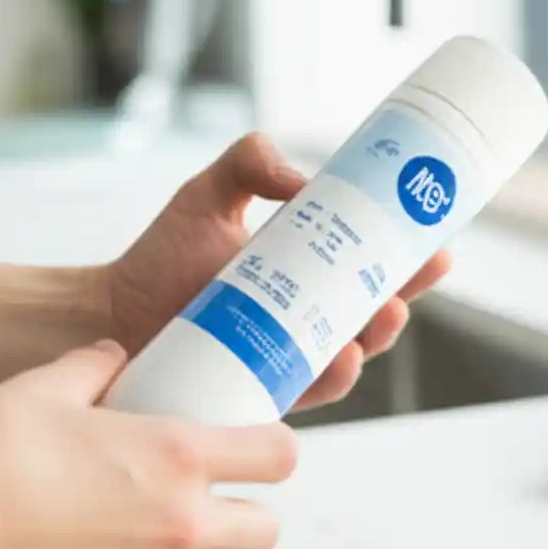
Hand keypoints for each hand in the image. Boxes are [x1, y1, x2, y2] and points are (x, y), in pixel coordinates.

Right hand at [0, 341, 295, 548]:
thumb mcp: (47, 387)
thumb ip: (93, 367)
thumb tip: (110, 355)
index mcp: (177, 457)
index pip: (280, 456)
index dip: (275, 445)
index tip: (256, 436)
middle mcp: (177, 521)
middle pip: (266, 529)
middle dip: (252, 508)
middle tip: (219, 485)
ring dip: (204, 537)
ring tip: (160, 512)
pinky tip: (119, 534)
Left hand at [106, 133, 451, 409]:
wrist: (110, 315)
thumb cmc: (162, 256)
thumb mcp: (210, 191)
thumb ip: (251, 161)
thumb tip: (302, 176)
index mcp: (308, 266)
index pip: (373, 258)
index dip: (411, 248)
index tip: (437, 235)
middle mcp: (309, 311)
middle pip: (377, 303)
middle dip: (409, 289)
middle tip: (426, 267)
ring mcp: (292, 351)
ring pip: (356, 348)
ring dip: (380, 333)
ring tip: (387, 312)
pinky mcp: (267, 387)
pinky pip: (311, 387)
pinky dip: (333, 375)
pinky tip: (343, 357)